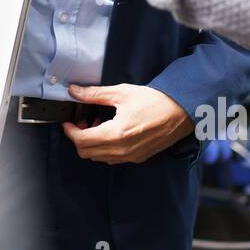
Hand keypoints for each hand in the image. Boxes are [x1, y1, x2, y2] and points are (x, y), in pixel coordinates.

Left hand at [61, 83, 193, 163]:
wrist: (181, 112)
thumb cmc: (155, 101)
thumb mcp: (121, 93)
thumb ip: (94, 94)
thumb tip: (74, 91)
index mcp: (115, 134)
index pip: (81, 140)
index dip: (69, 131)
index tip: (68, 122)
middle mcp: (122, 150)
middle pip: (86, 153)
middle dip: (79, 138)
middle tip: (82, 122)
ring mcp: (130, 156)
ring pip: (99, 157)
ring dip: (92, 144)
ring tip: (98, 124)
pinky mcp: (138, 157)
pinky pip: (113, 158)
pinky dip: (105, 148)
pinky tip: (112, 131)